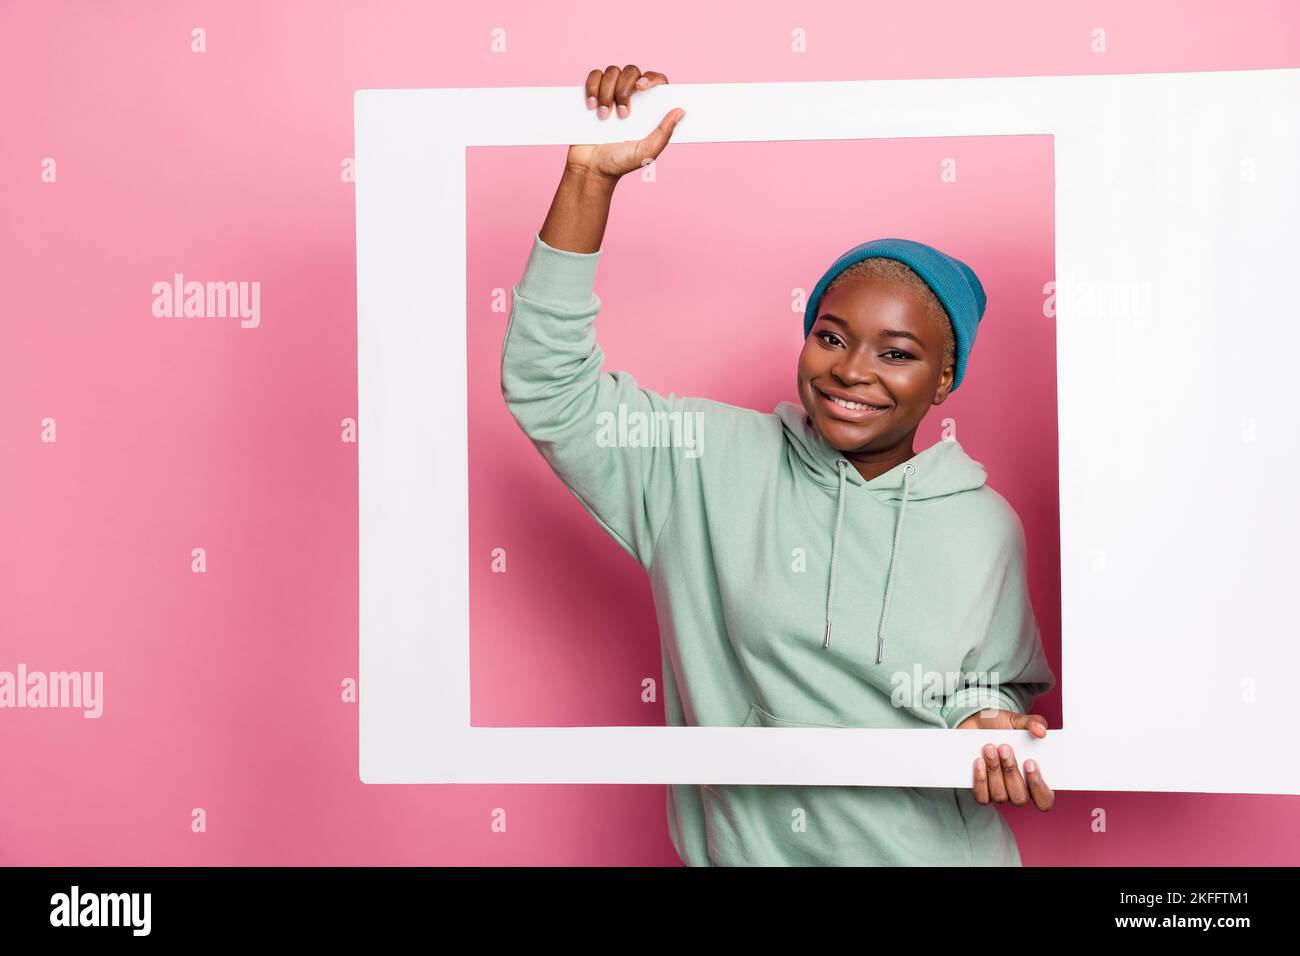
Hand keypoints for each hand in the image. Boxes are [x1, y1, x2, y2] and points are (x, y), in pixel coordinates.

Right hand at [566, 64, 684, 182]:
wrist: (590, 167)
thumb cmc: (619, 163)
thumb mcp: (646, 153)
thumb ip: (664, 134)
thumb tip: (681, 111)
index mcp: (647, 109)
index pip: (656, 81)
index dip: (651, 78)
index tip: (641, 87)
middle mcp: (631, 97)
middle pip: (631, 71)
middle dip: (624, 90)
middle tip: (622, 115)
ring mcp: (611, 94)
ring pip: (611, 72)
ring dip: (606, 92)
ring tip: (603, 117)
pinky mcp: (593, 94)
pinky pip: (594, 76)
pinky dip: (592, 87)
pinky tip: (591, 106)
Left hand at [955, 708, 1053, 810]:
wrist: (976, 724)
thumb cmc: (1002, 727)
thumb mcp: (1018, 721)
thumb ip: (1033, 723)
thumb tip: (1041, 731)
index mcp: (1035, 779)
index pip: (1045, 799)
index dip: (1039, 786)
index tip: (1030, 762)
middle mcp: (1019, 791)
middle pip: (1020, 797)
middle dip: (1011, 771)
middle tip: (1004, 747)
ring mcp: (1000, 793)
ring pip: (1000, 796)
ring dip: (994, 771)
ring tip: (989, 748)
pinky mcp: (982, 791)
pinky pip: (982, 796)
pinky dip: (980, 780)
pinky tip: (978, 761)